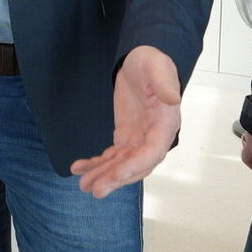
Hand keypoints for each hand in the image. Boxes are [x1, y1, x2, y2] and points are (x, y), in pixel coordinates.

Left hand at [69, 45, 182, 197]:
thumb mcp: (157, 66)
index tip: (117, 174)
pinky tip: (78, 168)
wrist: (141, 62)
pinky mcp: (126, 137)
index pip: (153, 152)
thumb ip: (165, 82)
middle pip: (136, 165)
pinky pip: (112, 156)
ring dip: (103, 175)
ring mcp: (139, 139)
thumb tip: (173, 98)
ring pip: (122, 164)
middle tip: (95, 189)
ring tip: (82, 183)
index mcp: (165, 123)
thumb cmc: (152, 63)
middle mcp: (154, 137)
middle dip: (116, 178)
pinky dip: (96, 163)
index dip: (136, 165)